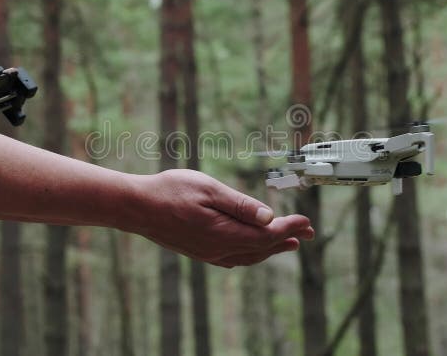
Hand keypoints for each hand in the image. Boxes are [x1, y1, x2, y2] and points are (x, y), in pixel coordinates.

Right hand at [139, 169, 314, 267]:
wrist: (136, 208)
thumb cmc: (170, 191)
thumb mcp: (208, 189)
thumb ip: (240, 205)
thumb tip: (269, 218)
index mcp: (224, 233)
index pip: (267, 234)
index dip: (290, 227)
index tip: (307, 221)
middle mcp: (219, 249)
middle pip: (262, 248)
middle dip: (288, 239)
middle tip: (310, 232)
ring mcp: (209, 254)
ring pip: (249, 256)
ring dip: (272, 249)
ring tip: (290, 242)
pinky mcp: (200, 253)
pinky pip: (234, 259)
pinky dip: (252, 254)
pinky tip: (255, 249)